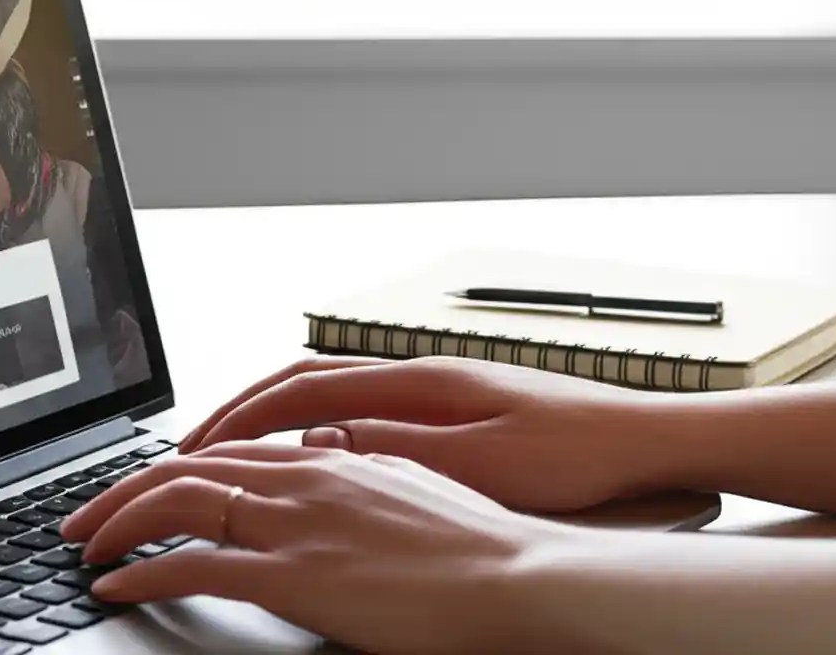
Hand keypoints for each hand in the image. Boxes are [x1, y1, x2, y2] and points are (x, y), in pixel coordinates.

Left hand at [61, 443, 573, 654]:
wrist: (518, 577)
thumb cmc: (478, 543)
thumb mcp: (412, 490)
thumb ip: (361, 476)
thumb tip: (332, 463)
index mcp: (330, 456)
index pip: (227, 448)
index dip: (172, 466)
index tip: (142, 487)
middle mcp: (301, 476)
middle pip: (185, 466)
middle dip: (122, 489)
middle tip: (84, 515)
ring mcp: (294, 522)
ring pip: (176, 502)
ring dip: (117, 522)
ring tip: (85, 544)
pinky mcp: (293, 575)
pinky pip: (192, 565)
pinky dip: (141, 571)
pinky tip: (116, 583)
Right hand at [180, 357, 677, 512]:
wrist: (644, 438)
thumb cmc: (575, 454)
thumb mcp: (480, 462)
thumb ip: (396, 449)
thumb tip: (318, 443)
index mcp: (418, 381)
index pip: (303, 389)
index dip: (241, 418)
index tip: (195, 448)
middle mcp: (416, 373)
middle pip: (303, 381)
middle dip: (239, 412)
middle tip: (191, 449)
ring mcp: (432, 387)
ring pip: (327, 392)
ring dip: (272, 417)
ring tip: (231, 451)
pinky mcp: (449, 407)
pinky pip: (358, 408)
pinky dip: (313, 425)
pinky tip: (308, 452)